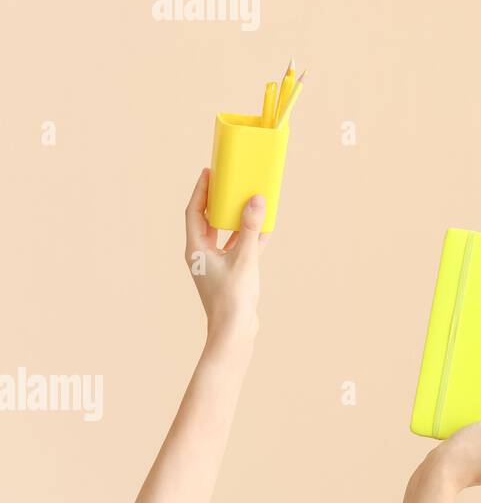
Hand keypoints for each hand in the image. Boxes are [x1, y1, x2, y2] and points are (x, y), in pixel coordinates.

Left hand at [184, 168, 267, 348]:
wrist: (234, 330)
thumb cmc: (232, 297)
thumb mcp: (244, 258)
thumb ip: (251, 229)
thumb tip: (256, 200)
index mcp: (196, 249)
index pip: (194, 212)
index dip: (200, 191)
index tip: (208, 172)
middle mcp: (203, 254)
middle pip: (207, 220)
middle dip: (218, 201)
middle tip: (228, 182)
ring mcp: (217, 264)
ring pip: (225, 233)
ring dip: (236, 217)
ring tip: (248, 200)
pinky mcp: (231, 272)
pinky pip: (239, 247)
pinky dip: (250, 236)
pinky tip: (264, 228)